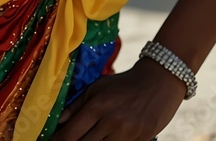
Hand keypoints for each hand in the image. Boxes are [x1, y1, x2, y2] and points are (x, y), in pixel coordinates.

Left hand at [51, 58, 186, 139]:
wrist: (158, 82)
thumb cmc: (123, 84)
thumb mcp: (97, 88)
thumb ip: (76, 106)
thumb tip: (57, 122)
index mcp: (97, 105)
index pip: (69, 134)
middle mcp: (110, 121)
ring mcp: (126, 135)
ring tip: (87, 137)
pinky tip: (104, 138)